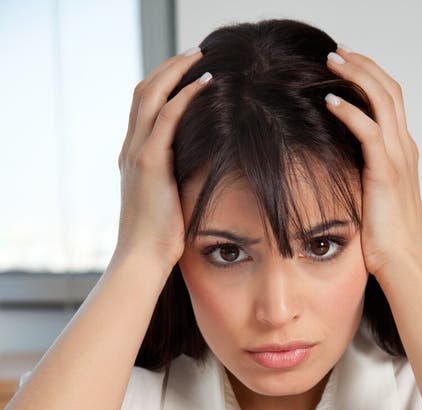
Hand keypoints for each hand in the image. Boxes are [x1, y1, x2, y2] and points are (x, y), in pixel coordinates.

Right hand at [115, 49, 211, 269]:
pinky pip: (167, 116)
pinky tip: (205, 84)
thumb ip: (177, 184)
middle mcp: (131, 149)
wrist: (142, 259)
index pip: (143, 108)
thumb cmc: (159, 242)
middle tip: (194, 54)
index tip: (186, 72)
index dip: (162, 84)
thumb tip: (202, 179)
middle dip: (168, 68)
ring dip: (176, 71)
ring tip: (200, 57)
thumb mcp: (169, 205)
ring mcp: (137, 153)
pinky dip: (185, 95)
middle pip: (144, 91)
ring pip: (152, 95)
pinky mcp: (150, 162)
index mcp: (133, 158)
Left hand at [325, 47, 421, 278]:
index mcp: (404, 154)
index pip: (391, 101)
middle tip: (336, 52)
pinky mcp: (386, 173)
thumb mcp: (375, 201)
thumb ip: (365, 178)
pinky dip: (350, 111)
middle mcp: (405, 150)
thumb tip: (341, 169)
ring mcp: (399, 160)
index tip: (347, 64)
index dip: (371, 77)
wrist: (404, 265)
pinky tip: (330, 101)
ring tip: (331, 63)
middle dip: (362, 65)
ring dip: (355, 76)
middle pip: (389, 90)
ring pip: (381, 100)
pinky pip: (369, 130)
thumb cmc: (389, 242)